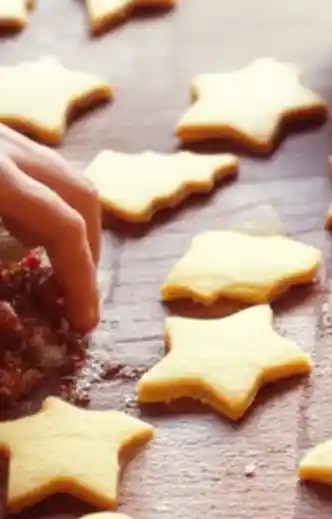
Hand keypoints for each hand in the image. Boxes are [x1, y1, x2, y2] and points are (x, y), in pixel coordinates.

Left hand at [0, 126, 100, 330]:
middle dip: (89, 247)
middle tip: (80, 290)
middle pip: (78, 192)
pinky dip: (40, 197)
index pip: (63, 227)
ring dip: (70, 219)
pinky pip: (29, 162)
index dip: (80, 279)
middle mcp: (2, 146)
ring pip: (58, 172)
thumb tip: (12, 325)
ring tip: (56, 260)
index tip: (82, 321)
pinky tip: (16, 223)